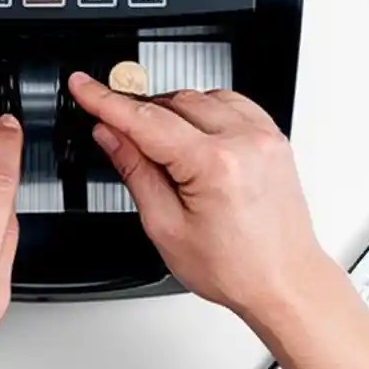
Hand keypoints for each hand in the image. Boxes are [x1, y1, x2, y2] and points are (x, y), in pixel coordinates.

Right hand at [68, 73, 322, 314]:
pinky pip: (232, 103)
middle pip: (172, 103)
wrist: (284, 283)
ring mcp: (264, 136)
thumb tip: (110, 135)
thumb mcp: (166, 226)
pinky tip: (196, 137)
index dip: (105, 100)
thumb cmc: (234, 268)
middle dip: (141, 116)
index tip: (83, 86)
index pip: (145, 120)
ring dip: (174, 113)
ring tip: (166, 153)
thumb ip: (135, 171)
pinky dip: (206, 111)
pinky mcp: (274, 138)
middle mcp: (244, 141)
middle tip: (121, 141)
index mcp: (214, 165)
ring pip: (201, 97)